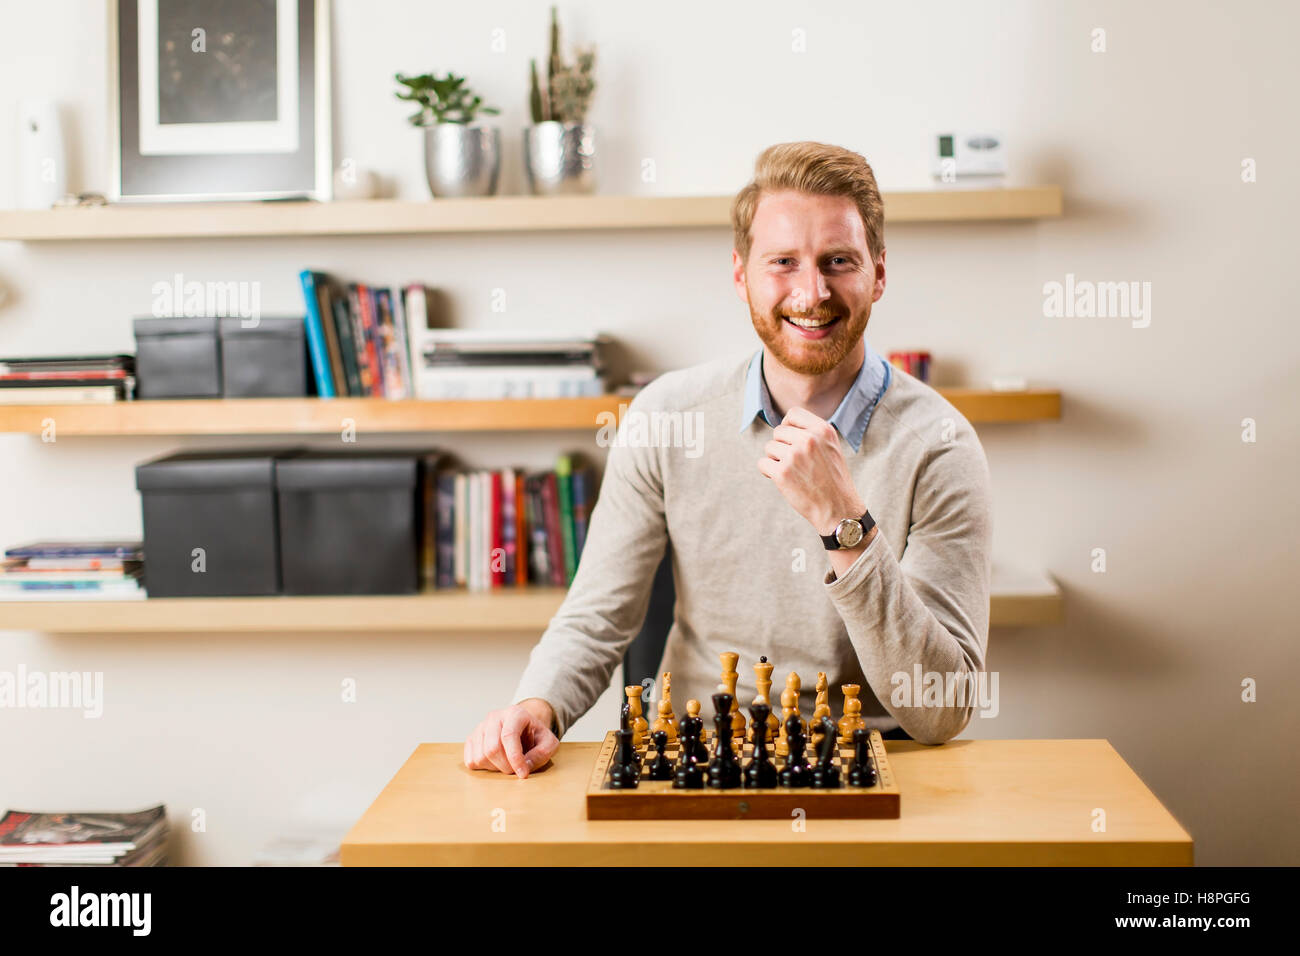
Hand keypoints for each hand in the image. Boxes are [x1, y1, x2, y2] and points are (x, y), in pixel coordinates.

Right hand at [463, 699, 558, 777]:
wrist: (523, 729)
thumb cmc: (536, 736)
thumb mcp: (548, 743)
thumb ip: (542, 753)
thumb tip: (525, 765)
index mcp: (515, 713)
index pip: (508, 736)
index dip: (515, 758)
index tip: (523, 774)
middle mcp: (494, 717)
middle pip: (492, 749)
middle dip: (506, 766)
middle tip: (516, 770)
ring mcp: (480, 727)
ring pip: (480, 757)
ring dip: (495, 768)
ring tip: (507, 763)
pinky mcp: (471, 739)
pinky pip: (471, 761)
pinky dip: (483, 768)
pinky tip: (495, 762)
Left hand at [757, 406, 864, 533]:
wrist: (838, 509)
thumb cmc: (833, 479)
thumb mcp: (831, 447)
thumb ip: (812, 433)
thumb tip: (784, 424)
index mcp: (823, 430)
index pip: (793, 414)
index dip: (788, 426)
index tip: (791, 439)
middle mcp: (808, 439)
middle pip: (778, 432)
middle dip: (782, 446)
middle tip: (795, 463)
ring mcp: (794, 455)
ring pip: (769, 448)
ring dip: (775, 460)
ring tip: (792, 472)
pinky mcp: (782, 473)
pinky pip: (762, 463)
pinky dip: (768, 472)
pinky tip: (783, 480)